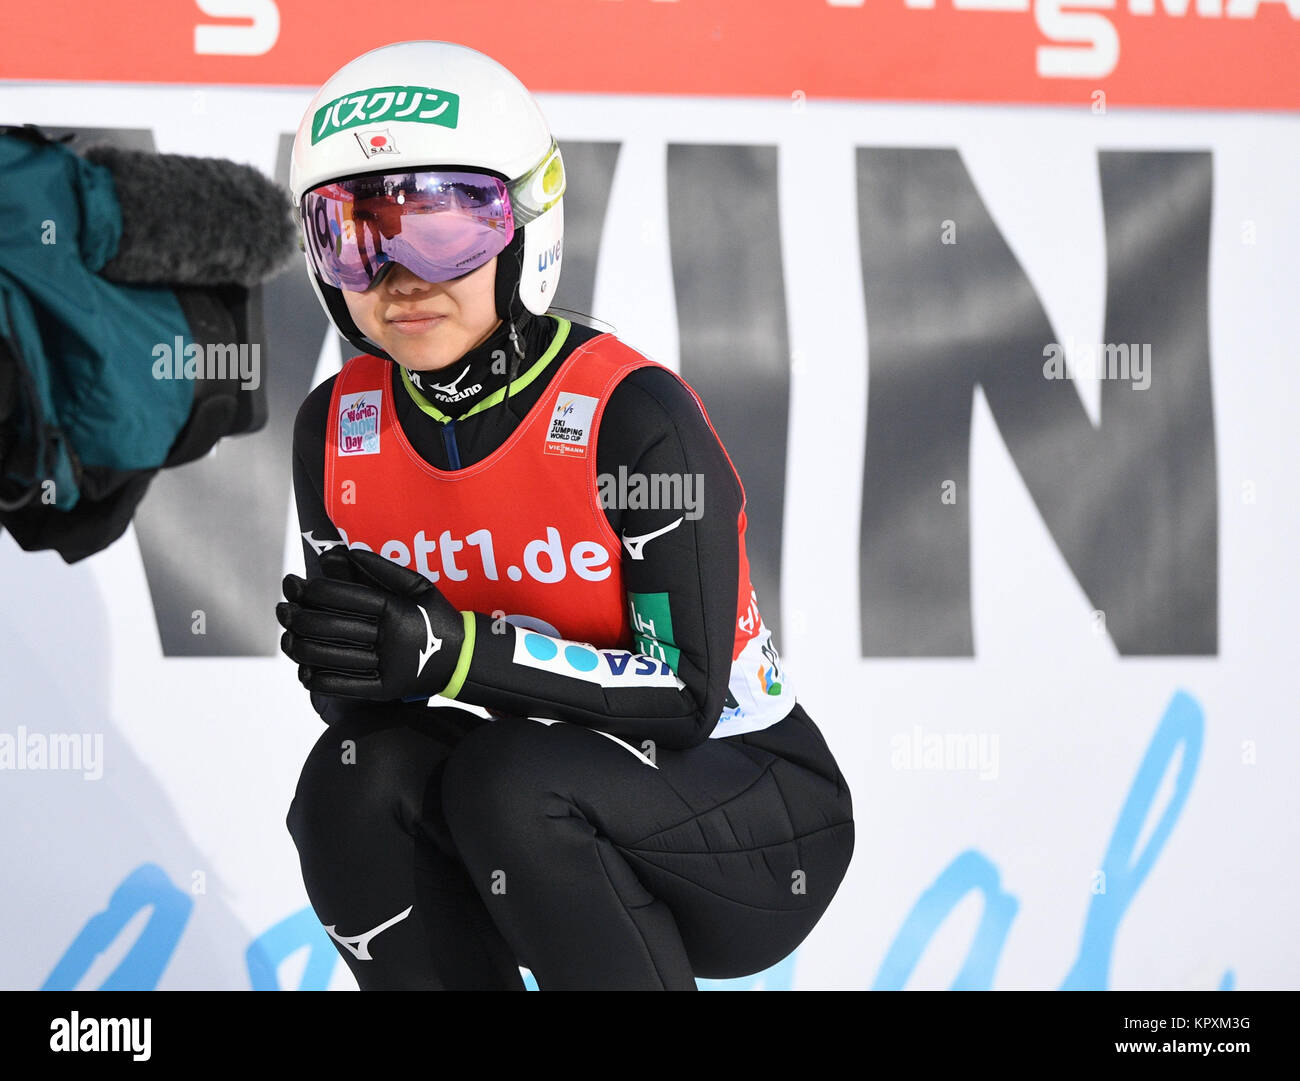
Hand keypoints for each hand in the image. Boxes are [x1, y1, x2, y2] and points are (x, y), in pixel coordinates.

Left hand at [276, 546, 464, 700]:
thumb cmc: (436, 617)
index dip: (319, 592)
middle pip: (336, 627)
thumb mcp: (419, 585)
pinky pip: (347, 687)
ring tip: (286, 640)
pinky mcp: (387, 690)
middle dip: (302, 618)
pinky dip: (322, 680)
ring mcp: (390, 667)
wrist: (463, 659)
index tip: (297, 586)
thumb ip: (383, 569)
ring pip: (336, 658)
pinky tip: (304, 671)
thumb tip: (345, 553)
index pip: (351, 598)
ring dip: (303, 649)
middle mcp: (394, 639)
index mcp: (400, 610)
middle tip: (282, 611)